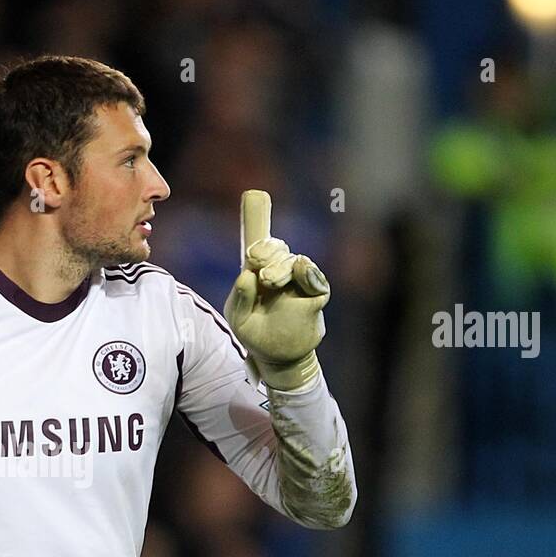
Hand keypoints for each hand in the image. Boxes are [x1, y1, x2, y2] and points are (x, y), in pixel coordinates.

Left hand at [223, 190, 330, 390]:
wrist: (280, 358)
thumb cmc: (256, 335)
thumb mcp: (239, 320)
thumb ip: (240, 298)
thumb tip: (245, 276)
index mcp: (257, 271)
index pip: (259, 242)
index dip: (257, 218)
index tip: (254, 198)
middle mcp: (278, 271)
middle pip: (276, 248)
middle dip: (267, 250)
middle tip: (254, 261)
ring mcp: (297, 281)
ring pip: (293, 261)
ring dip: (281, 266)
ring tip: (269, 280)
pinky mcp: (315, 294)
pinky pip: (315, 278)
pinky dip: (308, 272)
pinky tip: (301, 268)